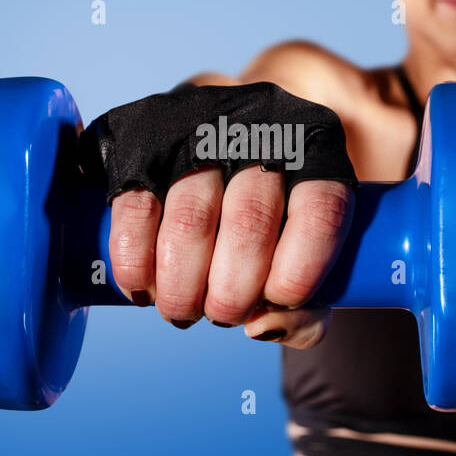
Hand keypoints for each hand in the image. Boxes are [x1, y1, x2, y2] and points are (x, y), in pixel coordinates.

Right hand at [78, 81, 357, 343]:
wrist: (212, 149)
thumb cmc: (271, 225)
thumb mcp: (306, 259)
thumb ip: (305, 314)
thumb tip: (261, 327)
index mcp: (317, 151)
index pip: (320, 211)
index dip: (299, 271)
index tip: (275, 301)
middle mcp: (259, 129)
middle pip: (250, 222)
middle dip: (232, 293)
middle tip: (222, 314)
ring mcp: (196, 128)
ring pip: (189, 221)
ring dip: (182, 288)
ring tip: (183, 310)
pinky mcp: (140, 141)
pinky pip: (135, 212)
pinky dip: (136, 265)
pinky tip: (144, 288)